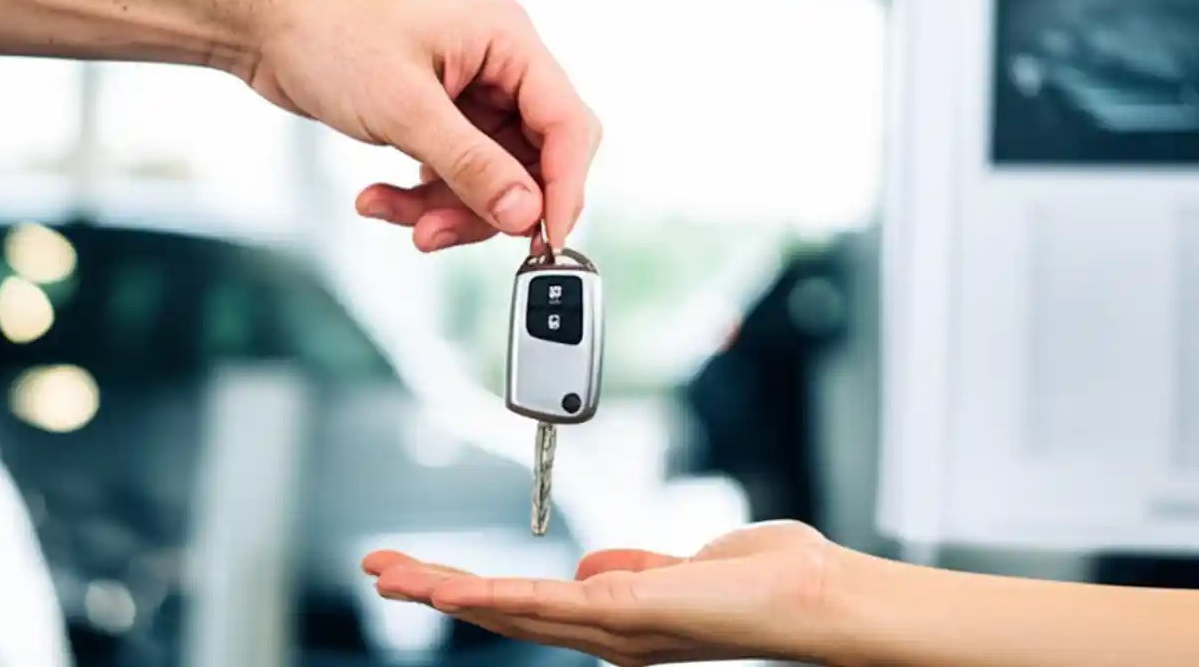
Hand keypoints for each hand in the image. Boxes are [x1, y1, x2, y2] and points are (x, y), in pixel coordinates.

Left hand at [247, 0, 599, 251]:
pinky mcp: (439, 118)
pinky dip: (421, 198)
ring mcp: (469, 95)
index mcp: (508, 42)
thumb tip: (525, 212)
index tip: (545, 239)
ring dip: (445, 209)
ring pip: (490, 179)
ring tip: (396, 215)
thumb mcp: (404, 106)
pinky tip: (380, 198)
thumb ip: (471, 164)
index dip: (563, 188)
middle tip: (443, 232)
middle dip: (489, 206)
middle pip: (532, 162)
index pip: (567, 126)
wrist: (263, 20)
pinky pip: (454, 176)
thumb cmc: (328, 28)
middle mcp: (498, 68)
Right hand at [362, 521, 840, 665]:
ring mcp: (611, 629)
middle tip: (380, 569)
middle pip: (503, 611)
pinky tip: (449, 588)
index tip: (427, 572)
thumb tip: (593, 566)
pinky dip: (490, 596)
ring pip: (508, 610)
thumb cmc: (773, 583)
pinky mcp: (624, 615)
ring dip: (443, 591)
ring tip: (389, 574)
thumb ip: (640, 567)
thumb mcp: (690, 566)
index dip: (472, 590)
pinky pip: (544, 604)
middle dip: (436, 591)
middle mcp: (605, 634)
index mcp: (617, 620)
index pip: (527, 605)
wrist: (819, 600)